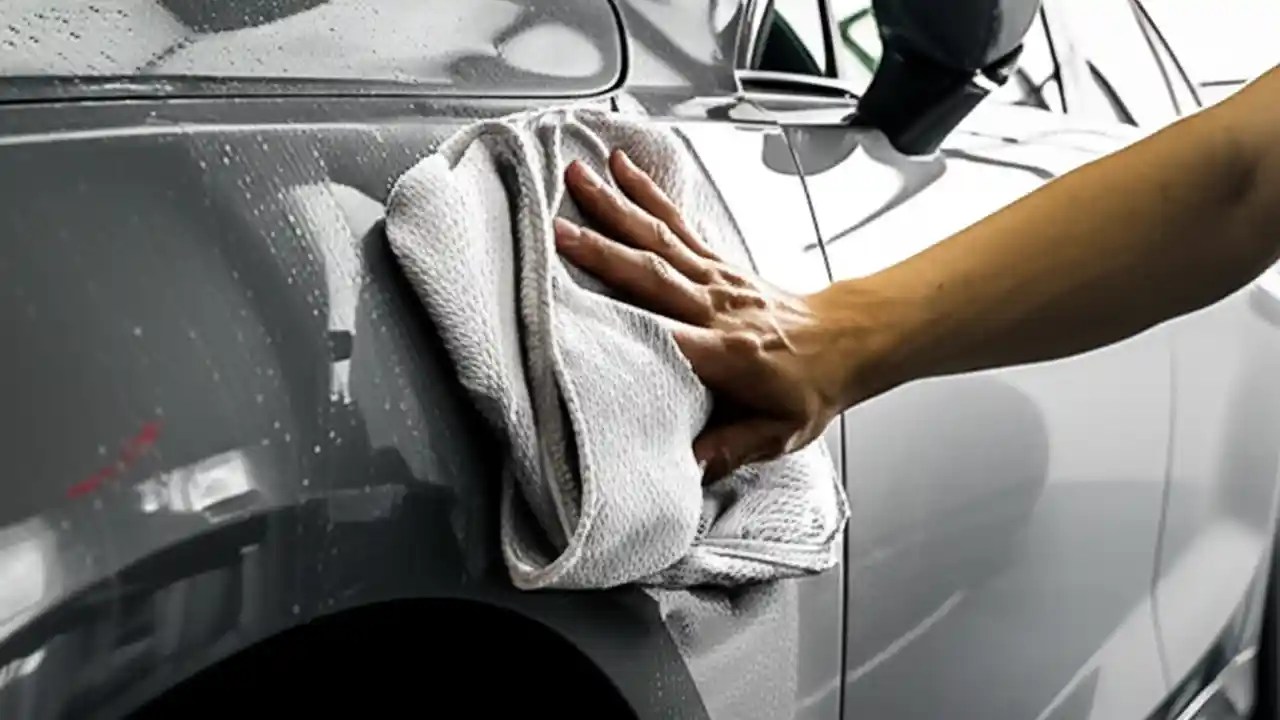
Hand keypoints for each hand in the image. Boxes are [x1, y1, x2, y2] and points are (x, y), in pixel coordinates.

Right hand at [554, 150, 877, 478]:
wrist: (848, 342)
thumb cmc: (809, 388)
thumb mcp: (778, 433)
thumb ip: (730, 447)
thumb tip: (686, 466)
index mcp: (726, 352)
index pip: (664, 335)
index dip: (619, 321)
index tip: (572, 308)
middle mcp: (716, 306)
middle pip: (650, 273)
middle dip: (601, 250)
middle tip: (555, 228)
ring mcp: (716, 279)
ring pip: (658, 238)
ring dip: (615, 206)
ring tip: (577, 175)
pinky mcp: (718, 264)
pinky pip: (677, 225)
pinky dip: (648, 194)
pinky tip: (623, 169)